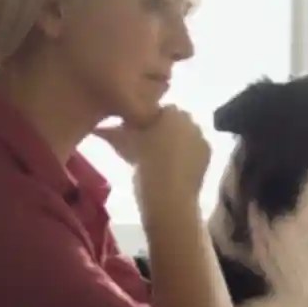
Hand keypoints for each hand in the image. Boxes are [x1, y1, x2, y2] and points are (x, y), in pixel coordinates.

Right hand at [94, 106, 210, 215]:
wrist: (170, 197)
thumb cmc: (145, 165)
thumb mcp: (125, 145)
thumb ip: (114, 132)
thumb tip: (99, 128)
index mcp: (171, 112)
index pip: (157, 109)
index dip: (146, 120)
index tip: (136, 133)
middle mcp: (190, 120)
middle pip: (174, 121)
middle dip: (163, 129)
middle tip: (146, 146)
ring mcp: (202, 138)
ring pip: (185, 134)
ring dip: (175, 142)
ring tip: (159, 159)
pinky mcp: (208, 155)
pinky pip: (194, 149)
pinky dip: (186, 154)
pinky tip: (174, 167)